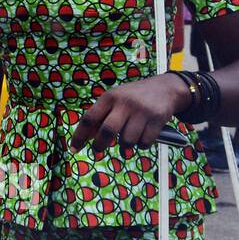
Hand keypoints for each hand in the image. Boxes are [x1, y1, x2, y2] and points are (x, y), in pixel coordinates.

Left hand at [69, 73, 187, 152]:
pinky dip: (141, 145)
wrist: (165, 88)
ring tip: (127, 140)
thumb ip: (101, 116)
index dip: (79, 135)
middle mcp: (124, 103)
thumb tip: (86, 137)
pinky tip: (142, 137)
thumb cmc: (133, 98)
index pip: (89, 118)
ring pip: (127, 140)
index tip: (73, 148)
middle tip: (97, 151)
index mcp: (109, 97)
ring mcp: (142, 111)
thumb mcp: (115, 99)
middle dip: (100, 145)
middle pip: (107, 131)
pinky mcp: (157, 119)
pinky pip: (144, 143)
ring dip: (125, 146)